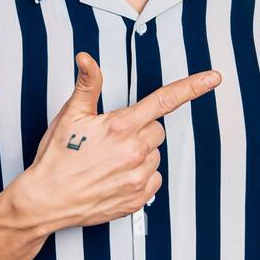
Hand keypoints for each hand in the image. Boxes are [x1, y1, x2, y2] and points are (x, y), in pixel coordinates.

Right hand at [14, 52, 221, 232]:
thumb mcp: (70, 115)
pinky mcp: (138, 200)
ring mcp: (138, 178)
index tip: (213, 78)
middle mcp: (135, 152)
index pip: (164, 100)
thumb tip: (87, 58)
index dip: (192, 86)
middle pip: (157, 130)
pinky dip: (140, 177)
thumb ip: (88, 84)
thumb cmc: (56, 157)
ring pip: (155, 155)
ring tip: (109, 161)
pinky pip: (153, 179)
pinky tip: (116, 177)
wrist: (46, 201)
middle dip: (140, 130)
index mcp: (121, 126)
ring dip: (139, 154)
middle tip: (112, 139)